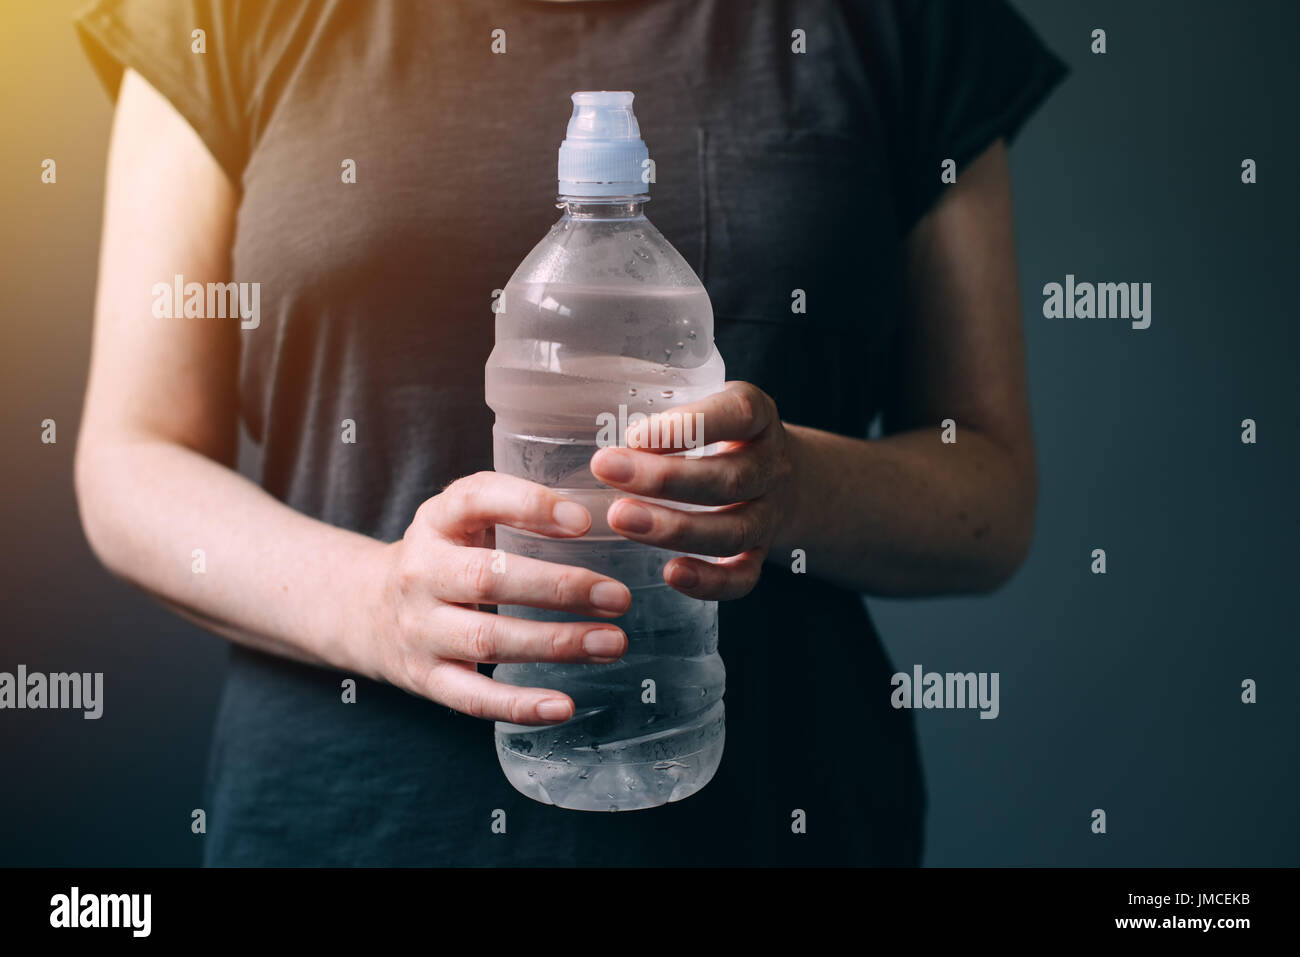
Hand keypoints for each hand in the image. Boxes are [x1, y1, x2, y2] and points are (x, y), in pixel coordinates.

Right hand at [365, 472, 632, 724]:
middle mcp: (421, 572)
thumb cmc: (447, 554)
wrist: (369, 609)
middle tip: (617, 596)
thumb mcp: (465, 515)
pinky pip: (473, 698)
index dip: (529, 506)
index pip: (476, 499)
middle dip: (559, 587)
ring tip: (611, 643)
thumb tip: (608, 508)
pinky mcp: (426, 678)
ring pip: (487, 640)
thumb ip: (518, 504)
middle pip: (488, 578)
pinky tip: (564, 707)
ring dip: (554, 644)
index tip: (584, 522)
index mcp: (437, 520)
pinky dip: (519, 705)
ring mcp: (419, 629)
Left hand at [590, 381, 795, 599]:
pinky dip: (709, 581)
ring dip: (674, 528)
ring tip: (619, 519)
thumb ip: (667, 411)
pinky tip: (670, 574)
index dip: (692, 424)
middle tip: (606, 470)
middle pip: (728, 478)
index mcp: (759, 420)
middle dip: (664, 479)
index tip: (635, 433)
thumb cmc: (725, 435)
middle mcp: (770, 468)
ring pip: (732, 530)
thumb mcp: (710, 406)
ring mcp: (769, 515)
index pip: (739, 414)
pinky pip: (743, 576)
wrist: (793, 478)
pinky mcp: (761, 553)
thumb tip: (586, 417)